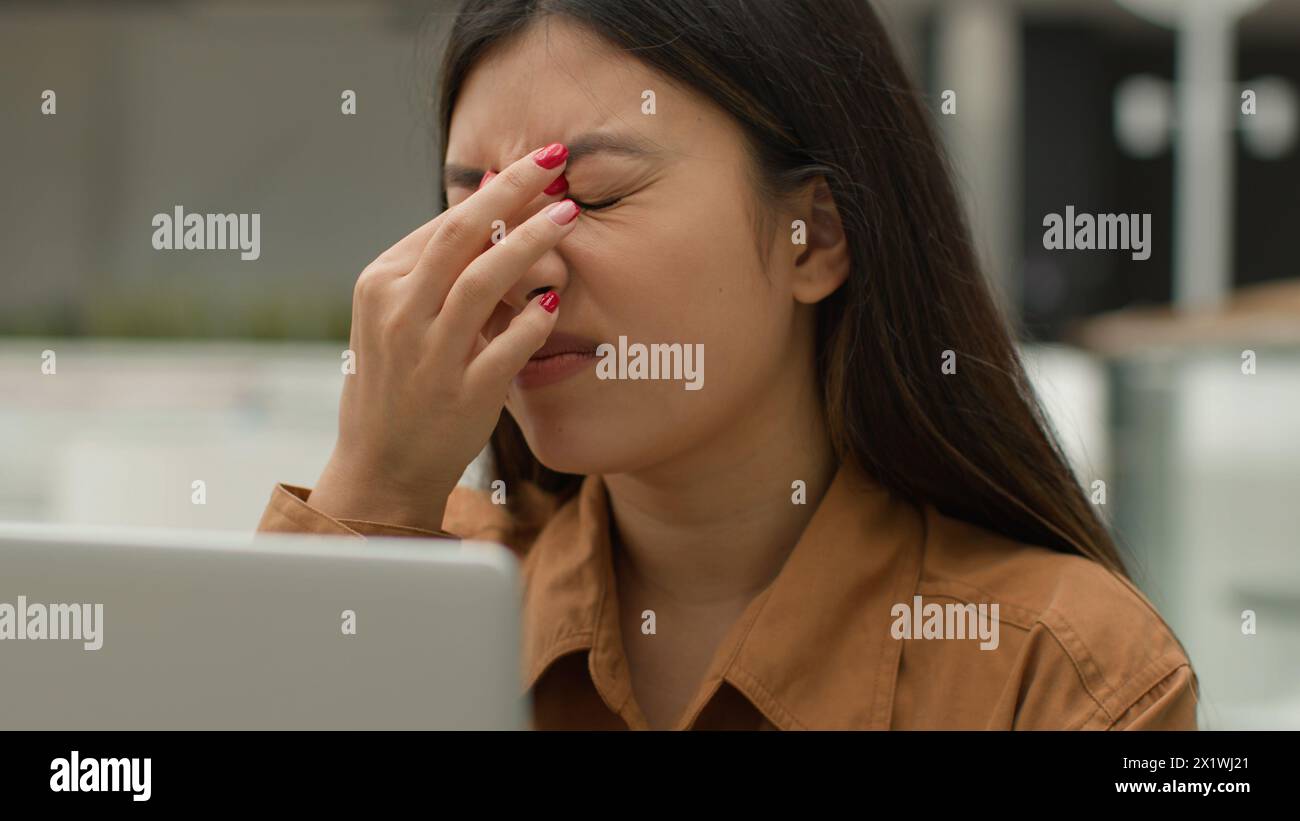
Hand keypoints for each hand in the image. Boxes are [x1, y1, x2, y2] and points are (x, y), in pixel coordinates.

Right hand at [307, 143, 579, 531]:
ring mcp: (429, 355)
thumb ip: (434, 269)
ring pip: (486, 280)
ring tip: (569, 215)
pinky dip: (536, 320)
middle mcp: (399, 313)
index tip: (533, 168)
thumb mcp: (397, 318)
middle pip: (462, 233)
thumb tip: (487, 205)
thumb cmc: (396, 383)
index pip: (443, 224)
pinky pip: (509, 346)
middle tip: (556, 161)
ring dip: (532, 241)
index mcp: (380, 285)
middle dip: (513, 190)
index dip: (493, 192)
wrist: (381, 467)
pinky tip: (556, 301)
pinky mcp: (462, 393)